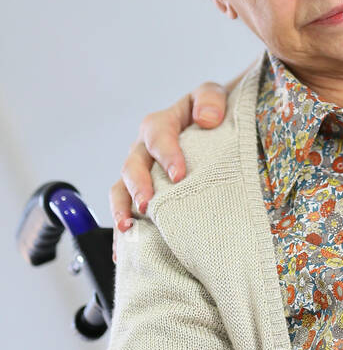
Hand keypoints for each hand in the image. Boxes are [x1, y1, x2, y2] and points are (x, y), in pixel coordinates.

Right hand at [109, 83, 229, 238]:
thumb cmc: (213, 113)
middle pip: (133, 165)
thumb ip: (210, 99)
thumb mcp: (214, 97)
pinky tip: (125, 253)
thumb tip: (207, 118)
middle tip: (149, 205)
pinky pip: (125, 211)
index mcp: (161, 124)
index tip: (179, 175)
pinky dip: (122, 232)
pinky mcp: (142, 195)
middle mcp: (144, 149)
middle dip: (139, 187)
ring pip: (121, 190)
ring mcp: (140, 174)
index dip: (166, 153)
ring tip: (128, 229)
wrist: (214, 127)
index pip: (158, 134)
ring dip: (122, 210)